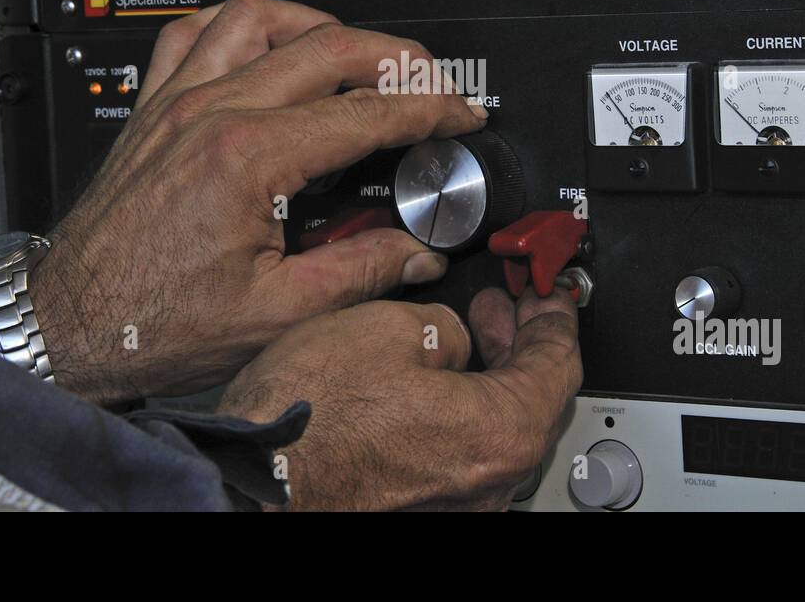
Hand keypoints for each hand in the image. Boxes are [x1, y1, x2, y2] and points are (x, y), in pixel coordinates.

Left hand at [30, 0, 486, 401]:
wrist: (67, 326)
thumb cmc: (151, 322)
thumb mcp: (276, 313)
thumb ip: (360, 272)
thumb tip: (416, 251)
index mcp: (248, 159)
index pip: (366, 112)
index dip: (429, 108)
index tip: (459, 114)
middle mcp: (210, 114)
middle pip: (328, 47)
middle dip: (398, 57)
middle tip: (432, 81)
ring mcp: (176, 102)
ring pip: (260, 17)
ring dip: (323, 24)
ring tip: (359, 51)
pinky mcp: (152, 108)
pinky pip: (193, 30)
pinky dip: (239, 22)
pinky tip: (266, 41)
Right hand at [216, 287, 581, 509]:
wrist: (246, 478)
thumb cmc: (303, 417)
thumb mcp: (386, 325)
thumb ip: (443, 324)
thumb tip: (448, 336)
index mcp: (497, 433)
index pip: (558, 363)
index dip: (554, 315)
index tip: (548, 293)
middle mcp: (486, 483)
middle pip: (532, 402)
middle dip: (517, 343)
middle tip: (502, 307)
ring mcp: (453, 505)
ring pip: (493, 430)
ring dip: (485, 377)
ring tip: (458, 337)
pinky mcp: (417, 511)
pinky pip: (458, 455)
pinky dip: (456, 413)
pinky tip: (424, 385)